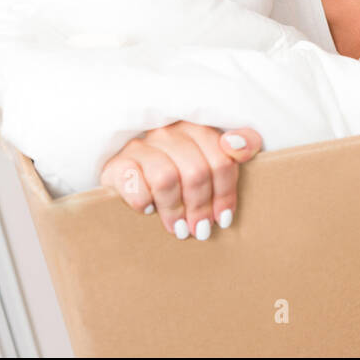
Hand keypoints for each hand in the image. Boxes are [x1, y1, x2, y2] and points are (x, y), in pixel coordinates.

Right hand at [98, 121, 262, 239]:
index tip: (223, 219)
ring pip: (167, 178)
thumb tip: (235, 144)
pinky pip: (134, 183)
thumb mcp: (215, 159)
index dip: (225, 194)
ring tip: (178, 228)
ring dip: (174, 209)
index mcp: (197, 129)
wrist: (130, 179)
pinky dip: (143, 201)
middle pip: (196, 172)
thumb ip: (242, 145)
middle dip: (201, 207)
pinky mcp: (117, 164)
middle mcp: (168, 132)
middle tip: (200, 230)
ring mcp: (140, 146)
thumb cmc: (180, 172)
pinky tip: (149, 210)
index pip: (220, 161)